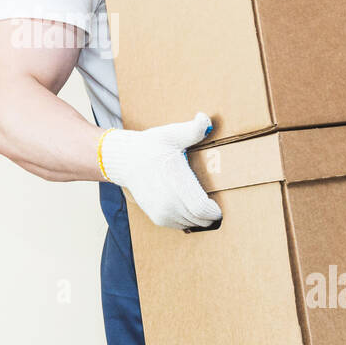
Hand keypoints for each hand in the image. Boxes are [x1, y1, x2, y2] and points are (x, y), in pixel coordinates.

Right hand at [99, 111, 221, 229]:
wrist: (126, 160)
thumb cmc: (151, 147)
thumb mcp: (172, 134)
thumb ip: (192, 129)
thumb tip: (204, 119)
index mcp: (177, 184)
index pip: (203, 209)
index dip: (215, 211)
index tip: (219, 205)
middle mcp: (169, 202)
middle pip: (200, 220)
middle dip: (210, 215)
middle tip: (215, 205)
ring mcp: (162, 212)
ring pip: (190, 224)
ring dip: (199, 218)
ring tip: (203, 206)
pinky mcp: (157, 217)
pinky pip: (180, 225)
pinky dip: (187, 220)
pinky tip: (188, 208)